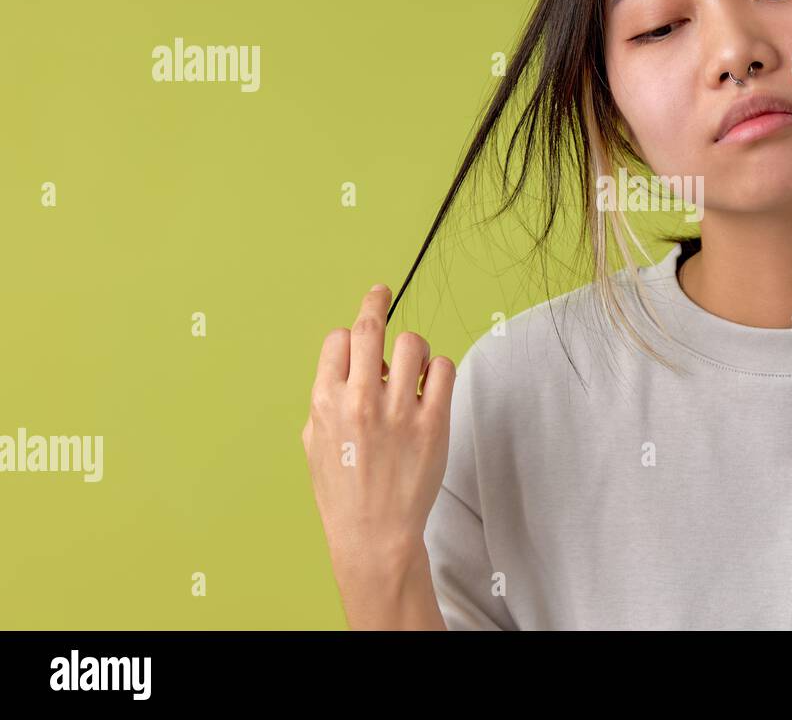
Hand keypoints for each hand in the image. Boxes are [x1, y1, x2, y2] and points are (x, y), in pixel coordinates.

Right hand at [303, 283, 455, 578]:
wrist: (373, 534)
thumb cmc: (342, 490)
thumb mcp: (313, 442)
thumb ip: (324, 399)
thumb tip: (340, 365)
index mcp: (325, 402)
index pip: (338, 340)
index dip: (349, 334)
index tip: (360, 322)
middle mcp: (360, 400)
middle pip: (370, 328)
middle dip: (375, 301)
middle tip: (381, 291)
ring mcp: (399, 411)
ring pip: (411, 343)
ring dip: (412, 348)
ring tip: (412, 367)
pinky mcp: (433, 423)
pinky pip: (443, 369)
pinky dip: (438, 370)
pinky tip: (431, 385)